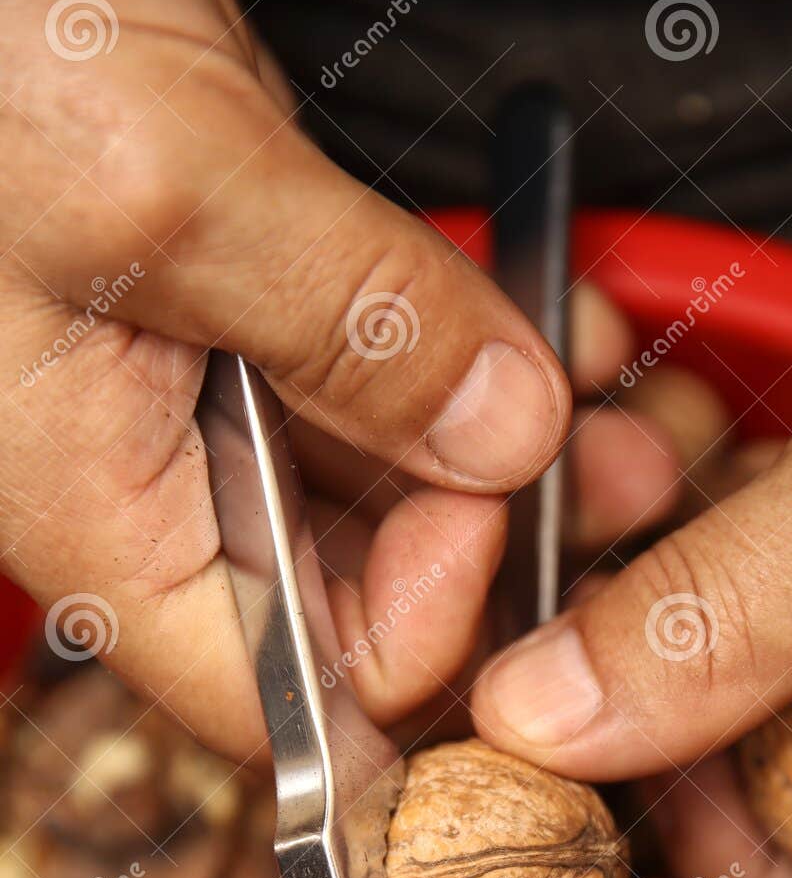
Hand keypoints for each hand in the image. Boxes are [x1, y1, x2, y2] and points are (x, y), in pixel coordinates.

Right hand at [1, 0, 573, 757]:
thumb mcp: (161, 182)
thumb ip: (350, 326)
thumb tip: (502, 434)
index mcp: (95, 512)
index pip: (284, 695)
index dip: (407, 637)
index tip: (489, 515)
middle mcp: (149, 475)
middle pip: (355, 592)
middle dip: (492, 545)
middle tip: (610, 479)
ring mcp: (200, 389)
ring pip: (385, 479)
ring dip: (508, 448)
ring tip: (605, 401)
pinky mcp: (247, 300)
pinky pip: (381, 367)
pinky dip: (471, 352)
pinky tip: (545, 318)